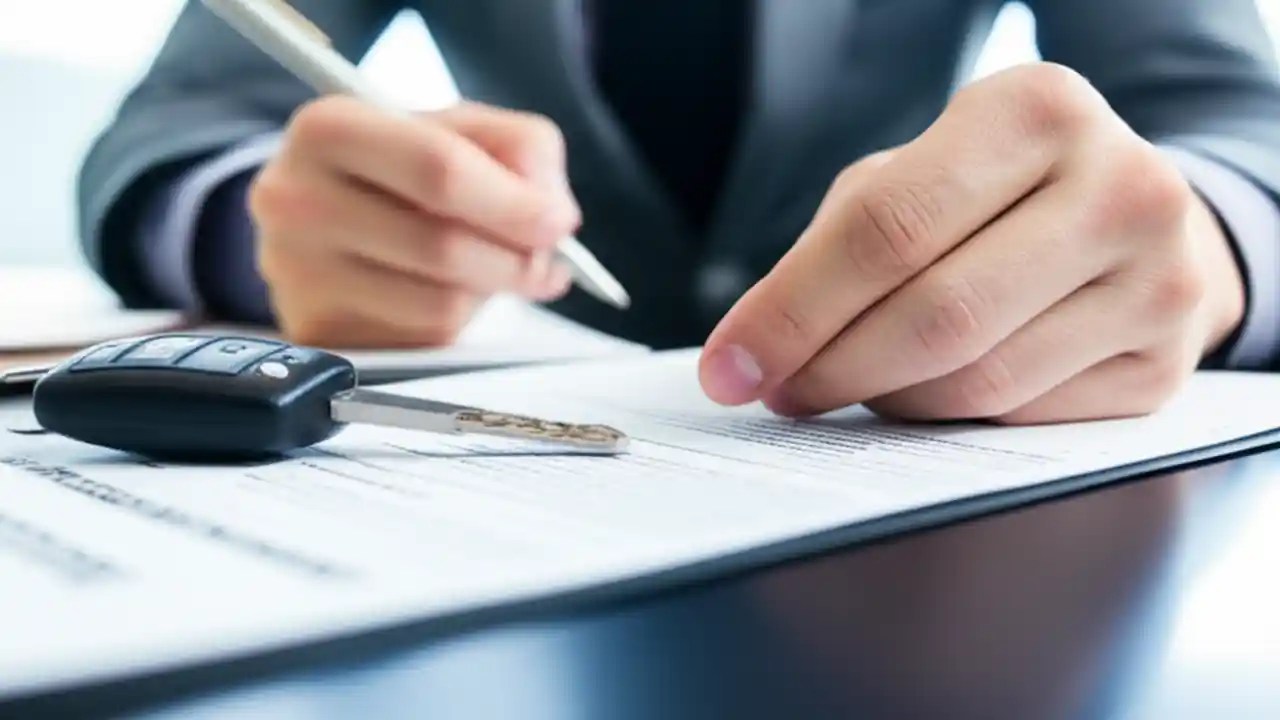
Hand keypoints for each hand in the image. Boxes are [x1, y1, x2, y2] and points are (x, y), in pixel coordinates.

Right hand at [249, 99, 579, 346]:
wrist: (320, 213)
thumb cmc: (399, 166)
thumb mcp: (456, 128)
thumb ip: (521, 149)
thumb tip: (553, 216)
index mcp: (328, 129)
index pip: (439, 170)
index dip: (515, 204)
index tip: (560, 223)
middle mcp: (295, 201)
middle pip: (442, 246)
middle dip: (517, 259)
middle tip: (549, 262)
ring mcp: (297, 275)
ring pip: (440, 304)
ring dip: (489, 292)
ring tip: (492, 268)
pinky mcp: (316, 333)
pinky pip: (423, 340)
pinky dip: (459, 320)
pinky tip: (452, 292)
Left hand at [699, 63, 1245, 423]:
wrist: (1135, 216)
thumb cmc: (999, 193)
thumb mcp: (920, 172)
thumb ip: (839, 246)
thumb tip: (754, 351)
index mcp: (1038, 111)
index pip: (886, 229)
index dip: (792, 309)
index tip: (726, 366)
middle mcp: (1119, 187)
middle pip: (935, 315)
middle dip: (830, 368)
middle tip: (779, 390)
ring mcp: (1157, 282)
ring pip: (978, 383)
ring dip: (886, 400)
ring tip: (850, 383)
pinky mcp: (1164, 366)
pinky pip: (1021, 421)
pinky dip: (951, 419)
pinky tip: (926, 393)